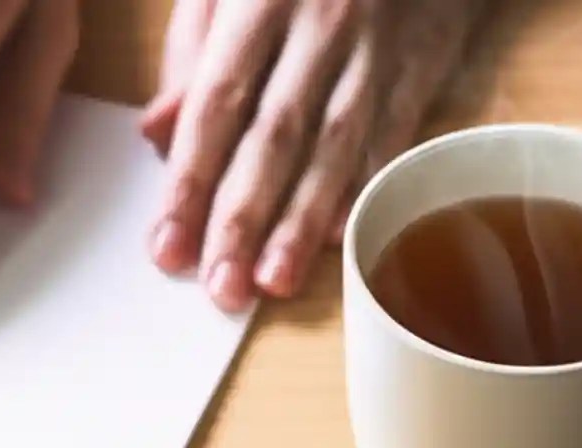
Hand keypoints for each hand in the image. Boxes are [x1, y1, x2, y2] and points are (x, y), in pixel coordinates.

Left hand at [141, 0, 478, 311]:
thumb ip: (190, 51)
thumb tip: (158, 136)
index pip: (215, 105)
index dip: (189, 182)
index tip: (168, 248)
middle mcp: (320, 22)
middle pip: (274, 135)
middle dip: (243, 217)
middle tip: (220, 288)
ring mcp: (377, 45)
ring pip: (335, 144)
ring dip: (303, 220)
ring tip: (274, 281)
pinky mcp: (424, 60)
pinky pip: (395, 130)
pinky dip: (368, 183)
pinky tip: (343, 236)